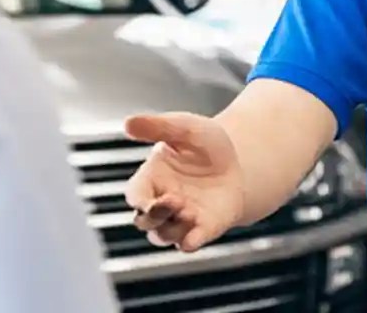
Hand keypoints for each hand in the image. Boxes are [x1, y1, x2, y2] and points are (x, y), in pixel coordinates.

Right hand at [123, 112, 245, 252]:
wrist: (239, 160)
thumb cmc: (204, 143)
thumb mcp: (184, 128)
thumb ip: (157, 127)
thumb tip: (127, 123)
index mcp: (152, 178)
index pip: (135, 195)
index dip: (139, 200)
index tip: (150, 199)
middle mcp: (162, 202)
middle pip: (145, 221)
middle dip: (154, 217)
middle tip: (172, 202)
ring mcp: (182, 218)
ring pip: (164, 235)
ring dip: (172, 228)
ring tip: (188, 210)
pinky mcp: (203, 228)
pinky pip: (190, 243)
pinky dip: (190, 243)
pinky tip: (194, 238)